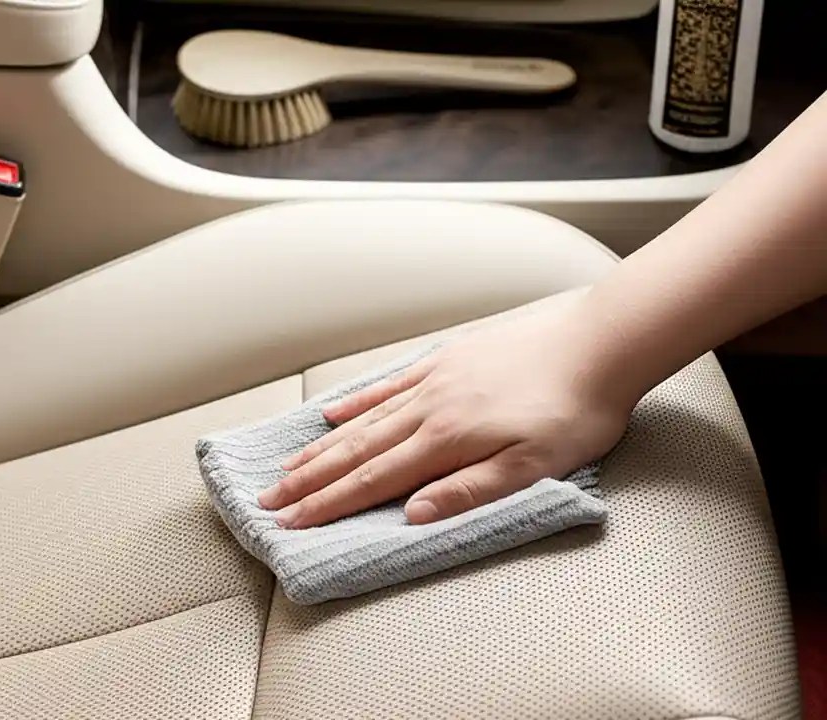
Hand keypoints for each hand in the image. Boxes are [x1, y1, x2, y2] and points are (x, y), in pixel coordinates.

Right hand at [257, 300, 637, 526]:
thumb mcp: (537, 466)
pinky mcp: (446, 360)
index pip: (373, 481)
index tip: (290, 522)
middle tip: (268, 501)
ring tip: (289, 467)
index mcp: (447, 441)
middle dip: (309, 481)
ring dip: (322, 447)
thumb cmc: (578, 409)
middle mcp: (428, 409)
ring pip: (364, 420)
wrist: (602, 339)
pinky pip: (388, 385)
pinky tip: (333, 413)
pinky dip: (356, 402)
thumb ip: (471, 491)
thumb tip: (411, 514)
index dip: (328, 504)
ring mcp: (434, 381)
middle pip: (356, 451)